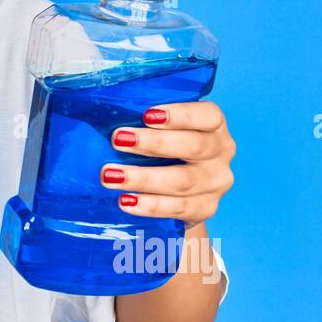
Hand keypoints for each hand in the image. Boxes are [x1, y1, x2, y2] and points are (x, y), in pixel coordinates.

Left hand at [101, 102, 235, 228]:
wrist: (180, 192)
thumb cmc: (164, 149)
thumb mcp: (161, 131)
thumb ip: (143, 122)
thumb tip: (98, 113)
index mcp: (214, 125)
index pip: (207, 115)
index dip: (180, 114)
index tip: (147, 115)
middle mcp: (222, 151)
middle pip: (193, 146)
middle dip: (153, 144)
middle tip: (118, 140)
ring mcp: (217, 182)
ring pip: (182, 181)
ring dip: (143, 178)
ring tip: (110, 176)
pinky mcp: (207, 208)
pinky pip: (178, 208)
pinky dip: (150, 205)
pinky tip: (126, 201)